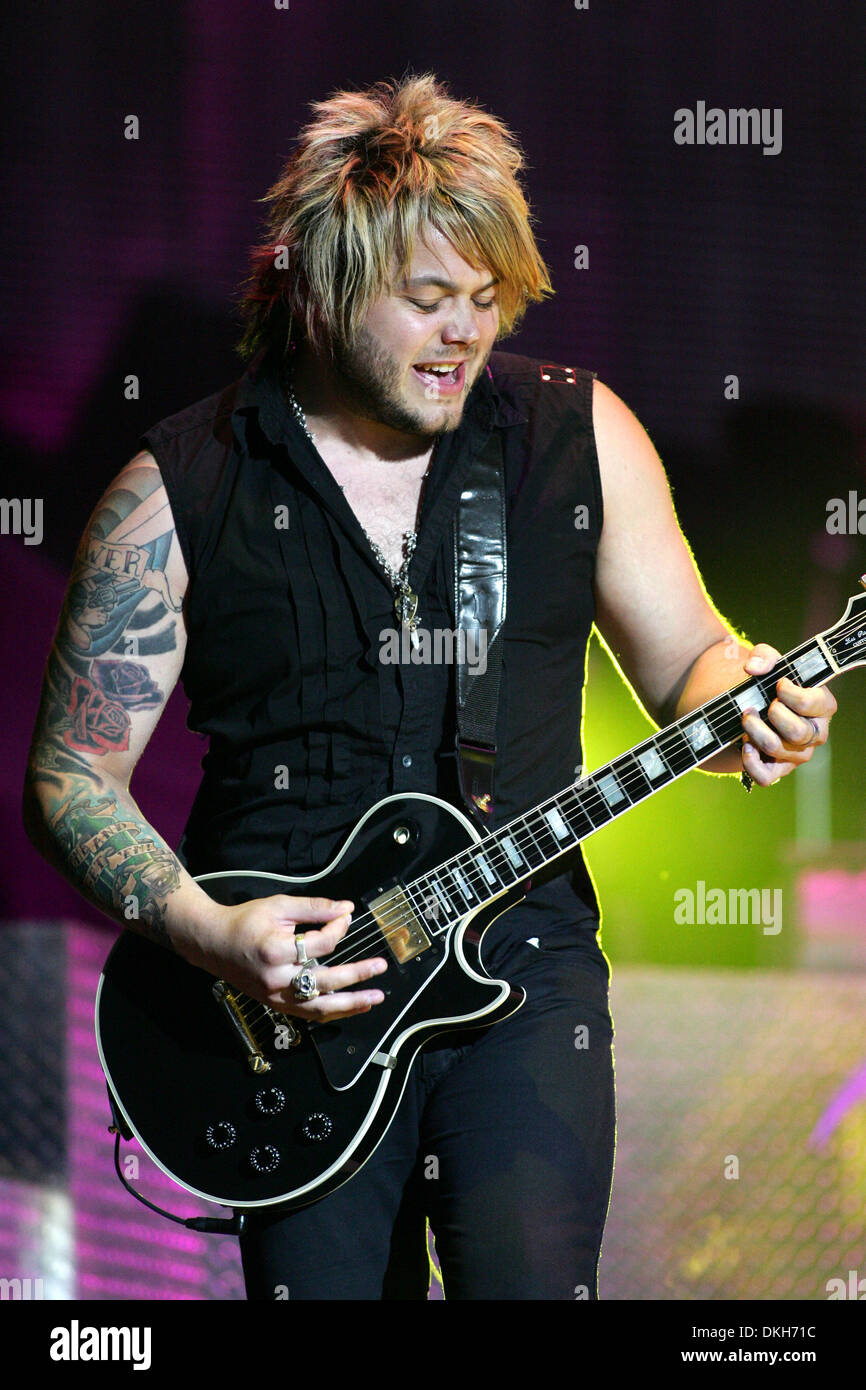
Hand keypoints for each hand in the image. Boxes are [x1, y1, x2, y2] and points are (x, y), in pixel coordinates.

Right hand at [189, 893, 387, 1019]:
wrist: (213, 943)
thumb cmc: (245, 922)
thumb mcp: (279, 906)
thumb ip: (315, 908)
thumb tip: (347, 909)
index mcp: (275, 950)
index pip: (320, 945)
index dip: (338, 929)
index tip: (346, 917)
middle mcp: (276, 978)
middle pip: (325, 980)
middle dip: (357, 974)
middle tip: (380, 966)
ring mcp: (276, 996)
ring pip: (319, 1006)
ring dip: (350, 1004)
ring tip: (375, 998)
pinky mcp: (275, 1004)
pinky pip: (308, 1014)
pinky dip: (332, 1012)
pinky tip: (351, 1007)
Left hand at [739, 644, 837, 786]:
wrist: (752, 705)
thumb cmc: (768, 684)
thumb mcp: (768, 662)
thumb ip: (764, 656)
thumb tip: (753, 668)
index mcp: (822, 706)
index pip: (814, 704)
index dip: (791, 694)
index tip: (777, 685)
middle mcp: (815, 733)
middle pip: (798, 732)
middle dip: (773, 715)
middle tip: (758, 705)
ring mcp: (798, 754)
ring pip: (778, 749)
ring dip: (754, 731)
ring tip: (745, 718)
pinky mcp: (779, 769)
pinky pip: (767, 776)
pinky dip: (751, 762)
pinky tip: (744, 745)